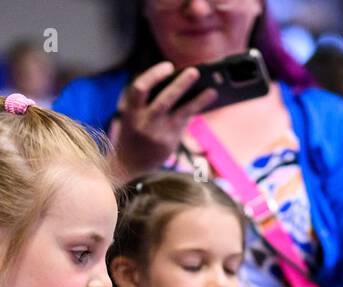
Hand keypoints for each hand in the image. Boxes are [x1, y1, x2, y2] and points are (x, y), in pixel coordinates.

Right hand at [112, 62, 217, 176]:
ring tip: (213, 89)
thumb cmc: (135, 131)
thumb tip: (182, 81)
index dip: (155, 75)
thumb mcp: (134, 115)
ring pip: (181, 113)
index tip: (169, 66)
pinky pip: (186, 120)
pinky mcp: (168, 142)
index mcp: (131, 110)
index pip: (139, 88)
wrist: (129, 164)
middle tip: (195, 71)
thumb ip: (149, 100)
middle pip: (164, 100)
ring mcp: (157, 133)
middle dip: (180, 85)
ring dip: (198, 100)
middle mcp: (143, 122)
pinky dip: (197, 106)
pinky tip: (210, 96)